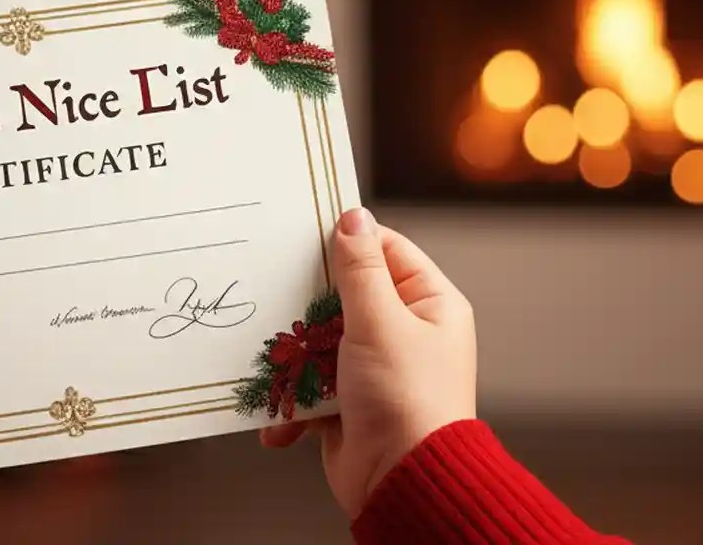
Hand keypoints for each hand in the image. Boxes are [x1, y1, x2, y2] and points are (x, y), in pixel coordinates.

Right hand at [260, 207, 476, 517]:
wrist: (401, 484)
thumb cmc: (405, 399)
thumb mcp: (379, 322)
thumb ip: (359, 270)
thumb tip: (353, 217)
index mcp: (430, 306)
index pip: (387, 251)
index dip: (347, 242)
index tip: (302, 236)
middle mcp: (406, 334)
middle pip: (345, 297)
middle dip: (308, 307)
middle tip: (276, 297)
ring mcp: (376, 370)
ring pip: (321, 343)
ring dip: (294, 360)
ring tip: (272, 364)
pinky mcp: (349, 405)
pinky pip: (311, 389)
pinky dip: (292, 403)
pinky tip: (278, 415)